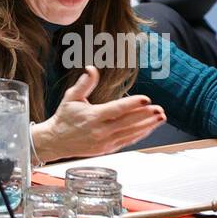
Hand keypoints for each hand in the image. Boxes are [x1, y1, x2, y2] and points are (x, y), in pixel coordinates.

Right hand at [33, 66, 165, 161]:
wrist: (56, 141)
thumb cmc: (64, 117)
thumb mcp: (71, 98)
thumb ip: (84, 84)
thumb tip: (91, 68)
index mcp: (92, 116)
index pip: (116, 109)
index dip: (132, 104)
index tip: (147, 99)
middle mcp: (100, 131)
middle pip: (127, 123)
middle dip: (145, 116)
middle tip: (159, 109)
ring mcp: (105, 142)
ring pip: (130, 133)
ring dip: (147, 125)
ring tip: (160, 117)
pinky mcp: (108, 148)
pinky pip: (128, 141)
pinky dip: (140, 134)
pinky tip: (150, 127)